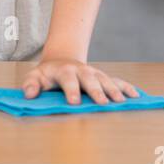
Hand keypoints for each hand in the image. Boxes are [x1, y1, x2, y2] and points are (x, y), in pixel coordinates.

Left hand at [21, 57, 139, 105]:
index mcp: (64, 70)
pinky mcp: (102, 76)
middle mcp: (81, 70)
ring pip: (105, 80)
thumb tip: (28, 93)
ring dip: (114, 90)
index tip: (75, 102)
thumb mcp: (35, 76)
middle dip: (97, 91)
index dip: (71, 90)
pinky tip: (135, 95)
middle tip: (103, 103)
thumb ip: (31, 84)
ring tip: (121, 101)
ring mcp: (94, 73)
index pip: (68, 80)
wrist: (61, 60)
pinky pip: (116, 81)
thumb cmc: (47, 73)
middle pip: (90, 79)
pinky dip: (126, 87)